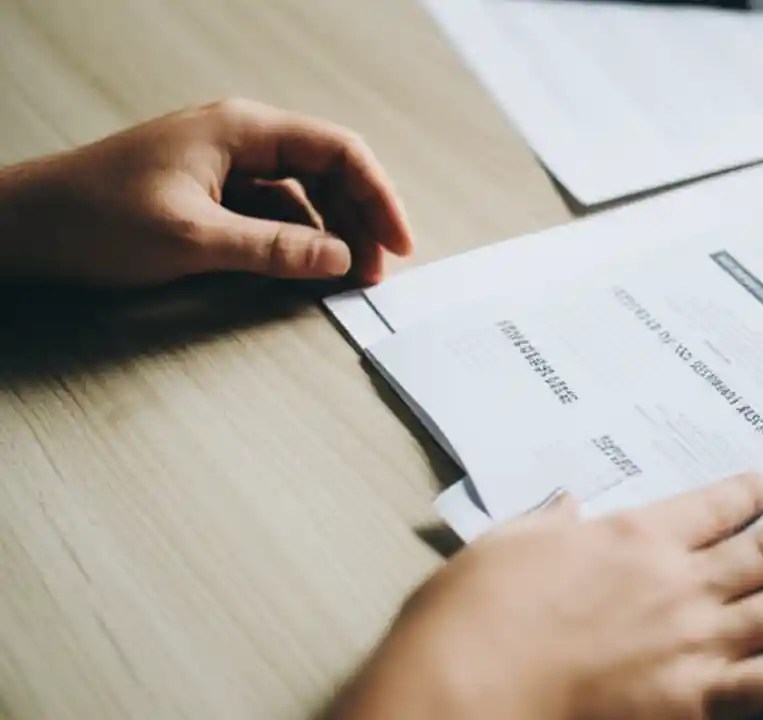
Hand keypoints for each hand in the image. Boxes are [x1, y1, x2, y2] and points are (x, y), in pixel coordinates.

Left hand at [0, 98, 411, 285]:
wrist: (23, 228)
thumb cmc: (93, 218)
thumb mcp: (194, 240)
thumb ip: (275, 250)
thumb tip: (341, 258)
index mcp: (241, 129)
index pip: (338, 150)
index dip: (379, 196)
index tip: (398, 243)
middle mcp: (240, 139)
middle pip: (328, 171)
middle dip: (360, 219)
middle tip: (375, 270)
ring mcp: (226, 167)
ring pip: (304, 195)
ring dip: (332, 233)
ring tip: (348, 275)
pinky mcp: (211, 195)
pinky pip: (273, 213)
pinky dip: (296, 241)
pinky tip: (306, 269)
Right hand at [328, 474, 762, 719]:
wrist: (462, 695)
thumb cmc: (473, 619)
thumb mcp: (504, 546)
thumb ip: (548, 522)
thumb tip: (568, 502)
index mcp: (635, 536)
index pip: (714, 504)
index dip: (750, 490)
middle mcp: (680, 582)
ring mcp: (696, 643)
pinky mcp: (698, 702)